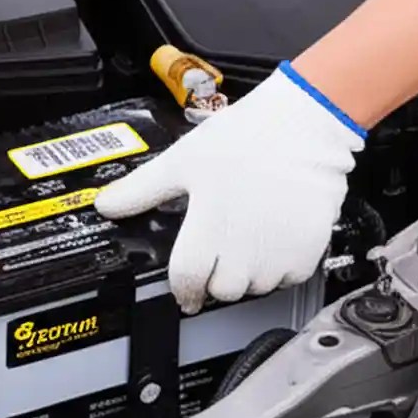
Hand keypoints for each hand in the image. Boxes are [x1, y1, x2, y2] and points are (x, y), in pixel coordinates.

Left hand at [94, 65, 365, 313]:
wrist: (305, 124)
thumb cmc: (247, 137)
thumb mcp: (183, 160)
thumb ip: (143, 189)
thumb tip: (107, 205)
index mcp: (209, 228)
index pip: (188, 279)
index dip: (183, 289)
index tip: (184, 292)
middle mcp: (244, 248)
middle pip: (223, 290)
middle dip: (215, 279)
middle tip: (217, 256)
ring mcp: (279, 252)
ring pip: (256, 288)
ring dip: (247, 276)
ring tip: (245, 242)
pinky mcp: (310, 250)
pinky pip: (289, 278)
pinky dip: (279, 269)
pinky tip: (273, 240)